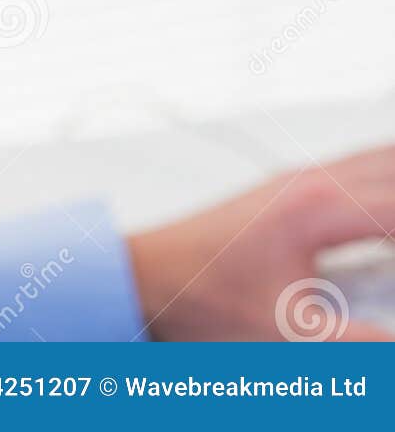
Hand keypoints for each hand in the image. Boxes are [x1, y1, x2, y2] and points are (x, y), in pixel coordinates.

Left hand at [127, 145, 394, 340]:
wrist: (141, 279)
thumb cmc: (201, 305)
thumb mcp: (290, 343)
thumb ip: (362, 352)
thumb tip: (392, 344)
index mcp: (316, 208)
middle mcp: (312, 181)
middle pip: (393, 165)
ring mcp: (300, 180)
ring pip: (381, 158)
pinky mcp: (291, 191)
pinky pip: (360, 170)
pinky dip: (386, 183)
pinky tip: (387, 215)